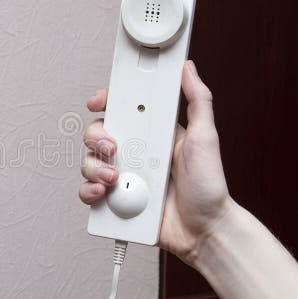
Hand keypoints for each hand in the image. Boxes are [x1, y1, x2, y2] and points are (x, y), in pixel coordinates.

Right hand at [78, 60, 232, 263]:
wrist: (205, 229)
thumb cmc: (208, 186)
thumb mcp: (206, 137)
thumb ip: (197, 101)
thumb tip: (188, 69)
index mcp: (151, 134)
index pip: (121, 110)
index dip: (105, 102)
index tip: (98, 102)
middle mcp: (134, 153)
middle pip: (97, 134)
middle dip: (96, 136)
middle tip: (113, 147)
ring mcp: (123, 177)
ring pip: (89, 163)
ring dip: (94, 167)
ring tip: (116, 178)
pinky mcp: (116, 202)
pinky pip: (88, 192)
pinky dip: (90, 191)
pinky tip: (105, 193)